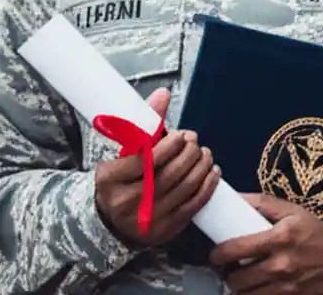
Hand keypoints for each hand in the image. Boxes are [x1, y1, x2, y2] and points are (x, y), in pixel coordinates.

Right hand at [94, 87, 220, 245]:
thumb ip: (143, 122)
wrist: (111, 219)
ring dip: (201, 166)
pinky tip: (212, 172)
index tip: (180, 135)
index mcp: (110, 179)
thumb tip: (164, 93)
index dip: (169, 146)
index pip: (145, 160)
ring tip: (204, 153)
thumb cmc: (120, 178)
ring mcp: (146, 220)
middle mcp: (126, 202)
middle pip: (167, 174)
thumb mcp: (123, 151)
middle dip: (188, 153)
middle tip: (194, 141)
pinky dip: (207, 186)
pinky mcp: (165, 230)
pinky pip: (192, 205)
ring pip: (183, 188)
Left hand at [209, 194, 322, 293]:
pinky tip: (260, 290)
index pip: (234, 249)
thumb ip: (264, 204)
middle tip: (232, 269)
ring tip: (245, 280)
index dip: (218, 254)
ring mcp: (287, 289)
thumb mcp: (295, 213)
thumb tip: (234, 197)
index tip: (216, 254)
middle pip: (236, 279)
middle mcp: (282, 265)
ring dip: (241, 289)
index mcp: (281, 237)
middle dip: (229, 275)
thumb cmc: (320, 237)